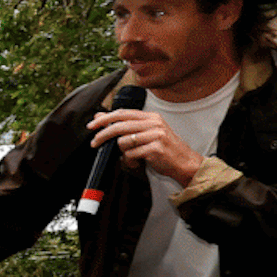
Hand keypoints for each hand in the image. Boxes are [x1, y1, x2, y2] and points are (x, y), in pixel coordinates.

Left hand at [86, 104, 204, 185]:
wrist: (185, 162)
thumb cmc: (165, 148)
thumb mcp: (146, 132)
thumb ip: (126, 125)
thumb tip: (101, 116)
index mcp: (151, 117)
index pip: (122, 113)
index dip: (105, 118)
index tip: (92, 125)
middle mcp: (154, 124)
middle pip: (119, 126)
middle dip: (103, 135)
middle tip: (94, 143)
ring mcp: (155, 136)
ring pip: (123, 142)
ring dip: (123, 153)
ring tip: (132, 157)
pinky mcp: (155, 149)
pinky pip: (131, 154)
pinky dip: (130, 161)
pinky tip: (138, 162)